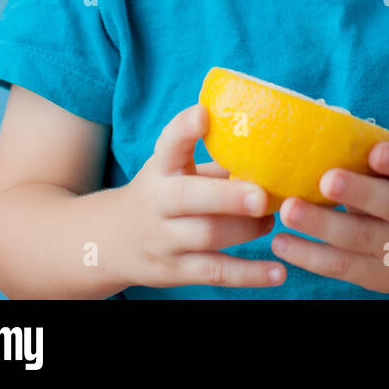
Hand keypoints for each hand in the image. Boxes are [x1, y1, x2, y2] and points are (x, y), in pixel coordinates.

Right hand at [120, 104, 286, 288]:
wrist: (110, 242)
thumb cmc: (164, 194)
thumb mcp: (175, 170)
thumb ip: (217, 158)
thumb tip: (278, 141)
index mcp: (161, 169)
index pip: (168, 145)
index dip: (183, 129)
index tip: (202, 113)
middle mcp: (158, 202)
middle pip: (187, 198)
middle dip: (226, 196)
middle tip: (260, 195)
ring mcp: (164, 239)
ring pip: (207, 236)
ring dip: (247, 229)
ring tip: (271, 219)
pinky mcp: (175, 271)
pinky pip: (215, 273)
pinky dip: (249, 275)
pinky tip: (278, 272)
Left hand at [270, 141, 388, 295]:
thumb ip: (362, 155)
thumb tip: (322, 114)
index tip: (375, 152)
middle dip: (358, 192)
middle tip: (327, 180)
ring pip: (358, 236)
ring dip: (321, 224)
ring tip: (287, 211)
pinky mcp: (375, 274)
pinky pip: (340, 265)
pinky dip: (308, 255)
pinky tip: (280, 243)